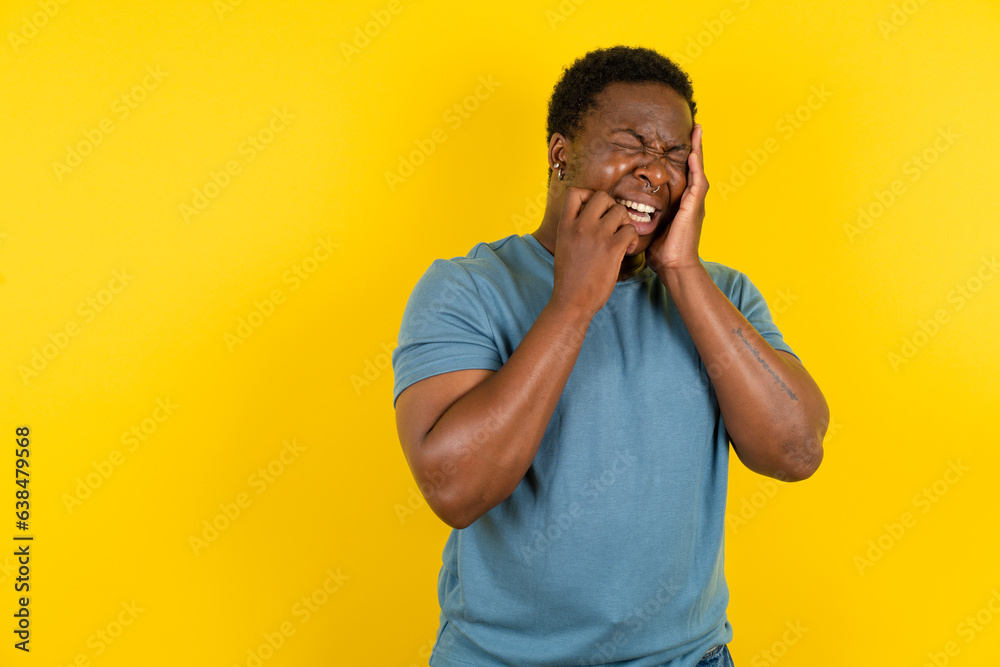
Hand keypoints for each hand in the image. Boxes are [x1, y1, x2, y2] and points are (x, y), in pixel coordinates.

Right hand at [550, 187, 637, 318]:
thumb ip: (574, 229)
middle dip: (611, 206)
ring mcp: (597, 236)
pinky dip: (633, 239)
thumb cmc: (569, 278)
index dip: (588, 196)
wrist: (572, 301)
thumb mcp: (563, 246)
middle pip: (602, 196)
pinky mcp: (612, 249)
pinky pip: (631, 230)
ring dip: (625, 222)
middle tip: (613, 223)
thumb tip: (589, 216)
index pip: (575, 192)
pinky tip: (627, 250)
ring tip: (622, 238)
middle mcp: (580, 226)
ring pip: (620, 210)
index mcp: (565, 225)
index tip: (595, 211)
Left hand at [646, 123, 706, 275]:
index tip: (685, 140)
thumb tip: (627, 210)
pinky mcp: (694, 210)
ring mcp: (695, 205)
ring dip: (699, 152)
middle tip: (696, 127)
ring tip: (698, 133)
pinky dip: (696, 169)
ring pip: (699, 172)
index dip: (686, 158)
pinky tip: (693, 156)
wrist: (674, 267)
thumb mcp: (651, 228)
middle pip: (696, 168)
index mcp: (683, 205)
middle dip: (696, 147)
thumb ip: (646, 215)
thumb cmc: (661, 252)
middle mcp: (692, 202)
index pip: (685, 176)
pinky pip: (697, 185)